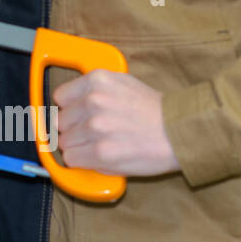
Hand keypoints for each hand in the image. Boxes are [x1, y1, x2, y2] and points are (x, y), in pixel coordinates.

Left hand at [53, 70, 180, 176]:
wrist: (180, 131)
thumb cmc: (154, 110)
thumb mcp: (122, 83)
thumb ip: (93, 90)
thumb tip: (66, 107)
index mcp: (96, 80)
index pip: (60, 97)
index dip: (70, 109)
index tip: (79, 116)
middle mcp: (93, 100)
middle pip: (60, 121)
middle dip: (73, 129)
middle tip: (93, 134)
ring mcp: (95, 127)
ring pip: (64, 142)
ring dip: (78, 147)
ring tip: (101, 145)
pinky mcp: (100, 152)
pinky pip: (72, 159)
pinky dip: (82, 161)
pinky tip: (99, 157)